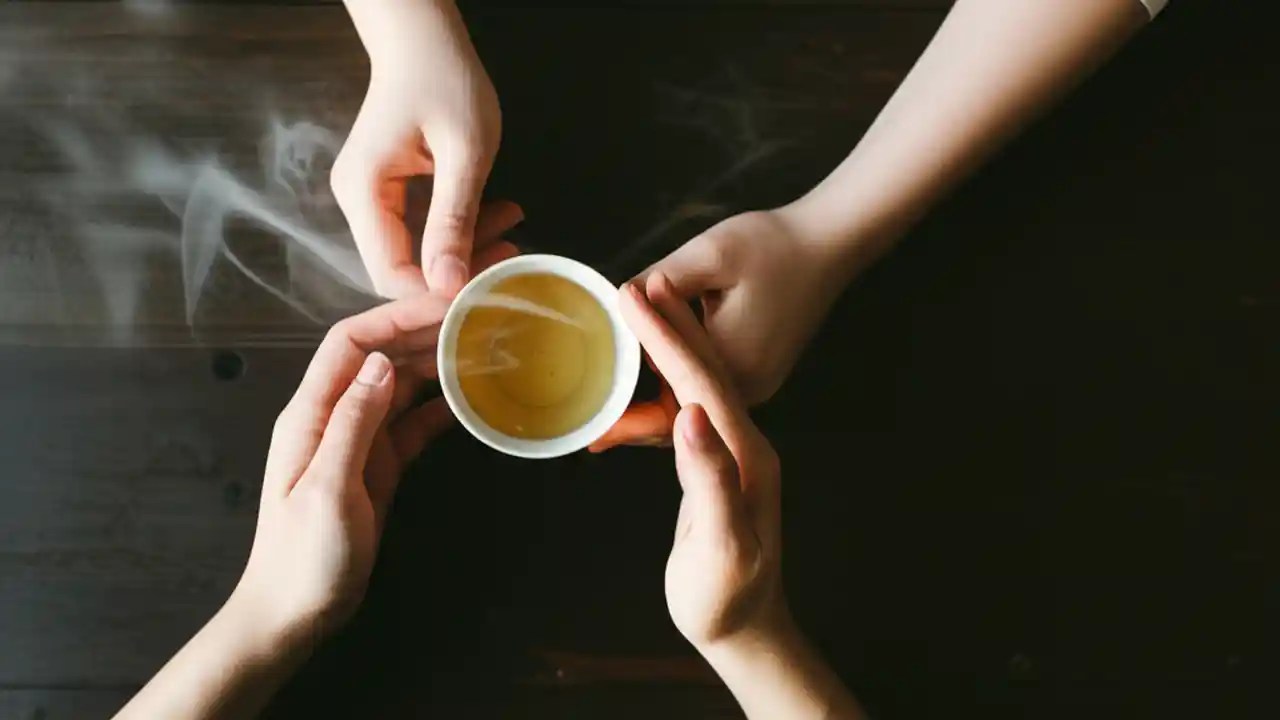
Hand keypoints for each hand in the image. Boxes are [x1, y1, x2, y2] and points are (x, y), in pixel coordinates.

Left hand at [231, 223, 518, 640]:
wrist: (292, 614)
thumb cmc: (304, 557)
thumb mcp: (329, 488)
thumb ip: (353, 423)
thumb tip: (382, 363)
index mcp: (311, 414)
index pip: (350, 343)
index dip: (393, 316)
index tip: (442, 303)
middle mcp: (333, 417)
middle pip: (379, 356)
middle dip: (422, 331)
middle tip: (475, 319)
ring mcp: (357, 441)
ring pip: (399, 386)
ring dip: (435, 364)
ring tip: (481, 348)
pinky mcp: (378, 466)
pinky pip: (412, 424)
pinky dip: (440, 407)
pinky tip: (471, 397)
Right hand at [334, 0, 502, 298]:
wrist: (425, 40)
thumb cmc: (445, 81)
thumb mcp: (464, 152)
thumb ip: (455, 219)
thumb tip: (449, 286)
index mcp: (363, 192)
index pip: (390, 275)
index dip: (435, 293)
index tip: (486, 287)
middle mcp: (355, 201)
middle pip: (401, 268)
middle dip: (457, 270)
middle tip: (511, 252)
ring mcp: (369, 198)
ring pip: (416, 251)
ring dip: (466, 247)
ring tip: (514, 227)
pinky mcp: (388, 193)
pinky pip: (421, 230)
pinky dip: (459, 228)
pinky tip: (497, 215)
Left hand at [593, 207, 847, 449]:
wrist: (831, 243)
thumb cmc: (773, 244)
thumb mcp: (708, 255)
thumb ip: (658, 281)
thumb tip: (618, 300)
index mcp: (734, 366)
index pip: (671, 406)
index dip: (629, 422)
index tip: (595, 435)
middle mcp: (749, 387)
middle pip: (682, 418)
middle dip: (638, 423)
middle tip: (594, 435)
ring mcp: (758, 383)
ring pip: (698, 408)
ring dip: (658, 408)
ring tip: (613, 417)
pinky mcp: (761, 372)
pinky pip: (712, 394)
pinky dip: (681, 392)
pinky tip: (653, 386)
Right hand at [619, 274, 864, 719]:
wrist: (746, 630)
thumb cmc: (726, 597)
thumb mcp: (721, 544)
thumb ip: (710, 480)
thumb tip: (691, 417)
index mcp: (747, 455)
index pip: (702, 382)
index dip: (669, 338)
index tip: (636, 297)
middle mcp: (745, 446)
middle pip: (703, 373)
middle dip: (669, 326)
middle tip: (632, 284)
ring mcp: (733, 456)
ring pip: (697, 386)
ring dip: (668, 347)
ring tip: (639, 312)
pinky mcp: (718, 469)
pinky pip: (689, 410)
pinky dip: (664, 382)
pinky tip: (646, 374)